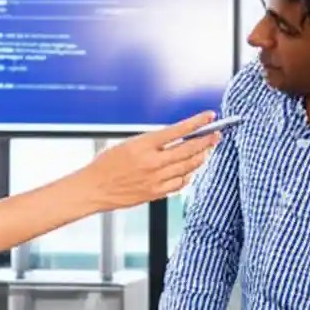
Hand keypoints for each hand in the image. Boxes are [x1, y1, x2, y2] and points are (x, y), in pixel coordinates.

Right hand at [77, 111, 219, 211]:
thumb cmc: (106, 165)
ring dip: (201, 157)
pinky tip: (191, 170)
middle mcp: (152, 162)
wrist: (93, 188)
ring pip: (189, 167)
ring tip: (207, 150)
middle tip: (216, 135)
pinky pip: (181, 183)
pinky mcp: (156, 193)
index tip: (210, 116)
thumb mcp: (128, 144)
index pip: (178, 130)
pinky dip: (189, 175)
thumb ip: (153, 143)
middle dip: (206, 141)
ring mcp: (156, 179)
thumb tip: (176, 139)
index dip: (197, 122)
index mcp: (144, 145)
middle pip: (189, 149)